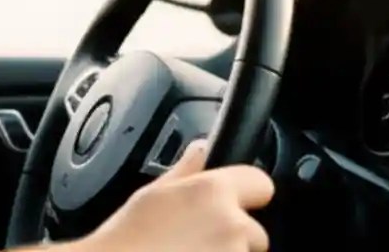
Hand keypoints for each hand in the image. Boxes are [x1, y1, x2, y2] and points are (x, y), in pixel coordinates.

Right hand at [74, 140, 273, 251]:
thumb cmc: (127, 239)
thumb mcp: (151, 194)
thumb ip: (187, 170)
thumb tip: (201, 148)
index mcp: (213, 192)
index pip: (261, 184)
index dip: (246, 193)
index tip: (233, 202)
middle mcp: (232, 224)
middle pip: (255, 230)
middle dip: (233, 236)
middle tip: (196, 240)